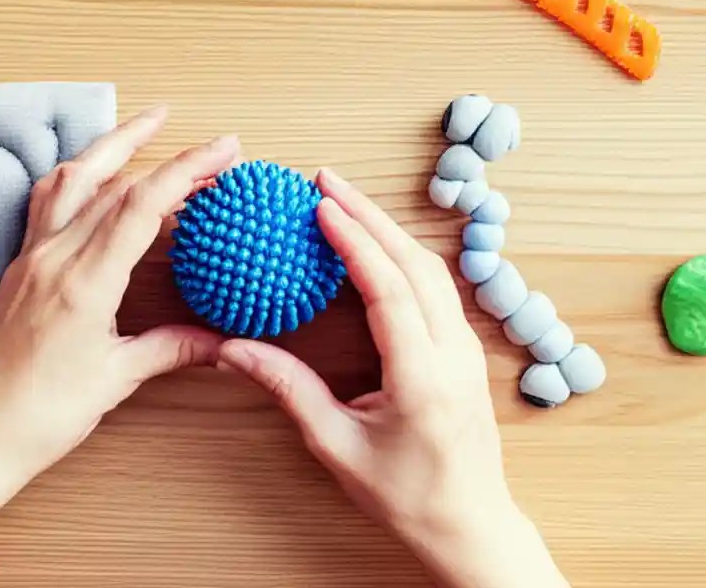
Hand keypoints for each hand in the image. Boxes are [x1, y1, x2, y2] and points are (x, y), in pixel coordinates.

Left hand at [0, 106, 240, 514]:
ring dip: (111, 148)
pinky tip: (89, 176)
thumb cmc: (37, 415)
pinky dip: (76, 177)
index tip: (224, 149)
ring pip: (71, 179)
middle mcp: (52, 258)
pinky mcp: (17, 268)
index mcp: (83, 283)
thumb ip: (170, 349)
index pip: (142, 205)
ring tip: (145, 129)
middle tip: (210, 145)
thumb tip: (218, 342)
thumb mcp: (116, 380)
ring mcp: (30, 258)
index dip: (188, 169)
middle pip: (113, 182)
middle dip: (166, 155)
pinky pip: (46, 203)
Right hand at [217, 169, 567, 587]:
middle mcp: (454, 354)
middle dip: (370, 214)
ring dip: (388, 229)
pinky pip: (438, 286)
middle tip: (325, 180)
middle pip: (416, 264)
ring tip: (344, 200)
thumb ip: (290, 390)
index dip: (355, 241)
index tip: (321, 204)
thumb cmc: (406, 496)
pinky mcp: (466, 351)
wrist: (470, 525)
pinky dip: (403, 254)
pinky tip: (376, 243)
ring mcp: (467, 349)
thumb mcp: (337, 447)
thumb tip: (236, 349)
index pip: (390, 290)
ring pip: (432, 270)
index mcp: (423, 379)